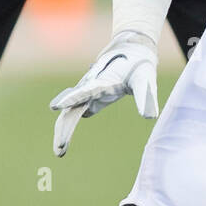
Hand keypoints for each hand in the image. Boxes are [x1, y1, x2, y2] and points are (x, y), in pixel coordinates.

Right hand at [49, 31, 158, 156]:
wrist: (131, 53)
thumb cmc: (138, 66)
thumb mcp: (145, 80)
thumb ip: (145, 98)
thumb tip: (150, 117)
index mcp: (103, 81)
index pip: (85, 91)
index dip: (71, 98)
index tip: (55, 106)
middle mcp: (90, 87)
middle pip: (72, 108)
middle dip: (64, 128)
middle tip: (60, 150)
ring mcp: (88, 93)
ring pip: (70, 113)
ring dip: (64, 131)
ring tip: (60, 152)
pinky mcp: (91, 99)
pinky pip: (75, 113)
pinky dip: (68, 127)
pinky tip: (64, 143)